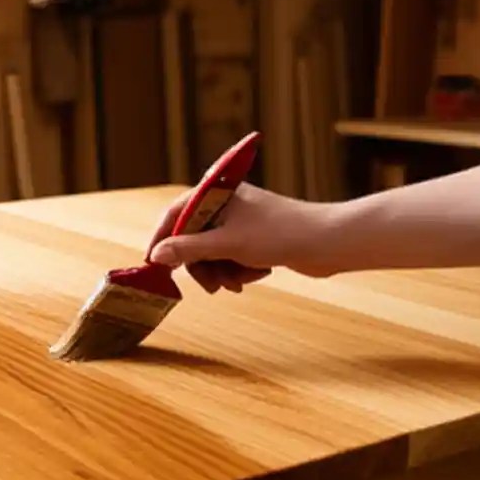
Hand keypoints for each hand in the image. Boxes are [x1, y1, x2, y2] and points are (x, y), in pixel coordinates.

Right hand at [146, 183, 335, 292]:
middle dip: (202, 265)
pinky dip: (239, 270)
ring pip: (212, 253)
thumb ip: (188, 249)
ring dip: (222, 272)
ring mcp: (240, 221)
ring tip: (237, 283)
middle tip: (210, 286)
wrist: (326, 242)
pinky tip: (257, 273)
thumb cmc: (278, 234)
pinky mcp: (254, 238)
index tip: (153, 265)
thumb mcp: (227, 244)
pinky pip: (231, 258)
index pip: (174, 213)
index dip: (161, 240)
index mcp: (215, 193)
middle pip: (192, 238)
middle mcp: (225, 203)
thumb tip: (157, 255)